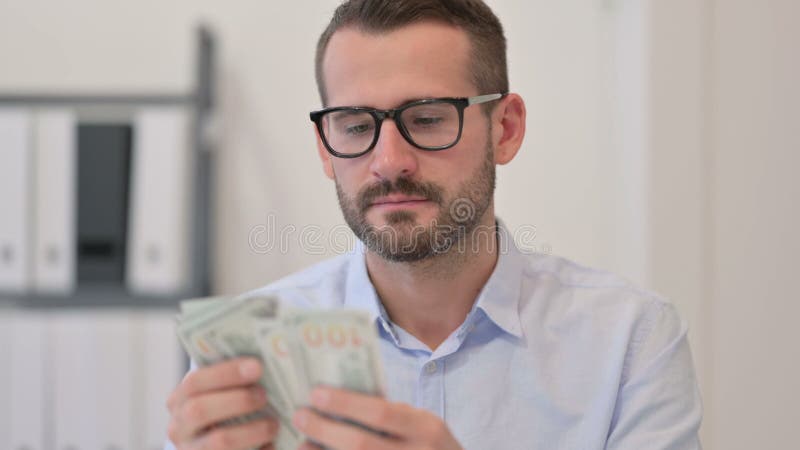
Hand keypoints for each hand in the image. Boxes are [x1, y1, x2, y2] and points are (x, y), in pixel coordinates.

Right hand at [166, 357, 279, 449]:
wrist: (221, 446)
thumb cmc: (227, 409)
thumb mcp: (222, 393)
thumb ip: (234, 379)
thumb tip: (262, 364)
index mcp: (180, 400)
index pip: (195, 381)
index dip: (227, 373)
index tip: (257, 366)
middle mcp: (178, 427)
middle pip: (200, 410)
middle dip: (238, 400)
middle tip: (264, 395)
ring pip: (219, 441)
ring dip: (252, 430)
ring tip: (273, 424)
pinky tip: (271, 445)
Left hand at [292, 387, 462, 449]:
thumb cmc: (431, 448)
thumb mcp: (422, 426)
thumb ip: (392, 415)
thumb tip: (340, 399)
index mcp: (426, 429)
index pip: (381, 413)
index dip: (346, 404)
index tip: (316, 393)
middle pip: (361, 445)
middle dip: (325, 430)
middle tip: (300, 415)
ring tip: (302, 444)